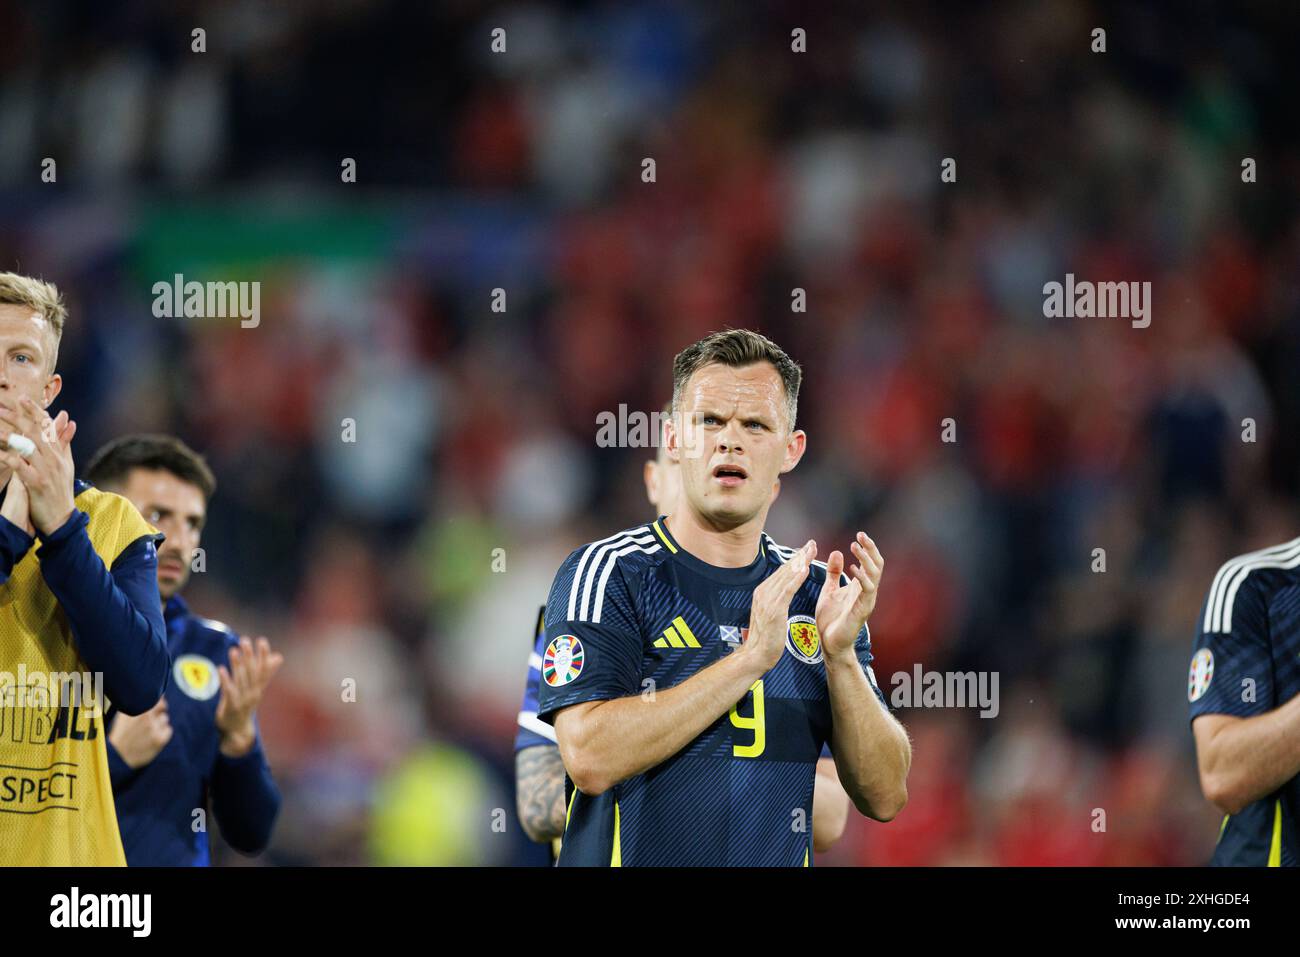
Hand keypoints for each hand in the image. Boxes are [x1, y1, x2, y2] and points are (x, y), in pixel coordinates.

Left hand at [0, 397, 75, 534]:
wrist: (62, 517)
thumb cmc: (60, 489)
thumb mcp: (66, 463)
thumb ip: (63, 441)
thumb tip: (68, 420)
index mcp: (58, 452)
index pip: (47, 425)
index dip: (35, 410)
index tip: (22, 398)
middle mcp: (53, 458)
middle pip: (35, 432)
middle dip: (18, 417)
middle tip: (2, 407)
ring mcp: (46, 470)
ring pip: (27, 447)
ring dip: (10, 436)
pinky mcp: (37, 483)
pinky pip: (20, 467)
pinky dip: (9, 459)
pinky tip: (0, 454)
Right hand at [108, 697, 172, 768]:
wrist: (118, 757)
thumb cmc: (120, 735)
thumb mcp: (123, 716)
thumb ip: (136, 704)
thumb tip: (151, 695)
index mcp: (137, 710)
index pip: (157, 698)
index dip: (158, 700)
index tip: (157, 703)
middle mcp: (146, 718)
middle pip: (163, 707)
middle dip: (159, 711)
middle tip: (154, 717)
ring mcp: (154, 728)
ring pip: (164, 719)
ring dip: (159, 723)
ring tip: (147, 731)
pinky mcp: (160, 739)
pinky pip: (168, 730)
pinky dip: (163, 733)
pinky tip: (152, 737)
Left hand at [215, 635, 283, 756]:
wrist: (238, 730)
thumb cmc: (246, 705)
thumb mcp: (257, 688)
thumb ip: (266, 672)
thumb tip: (278, 656)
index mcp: (259, 688)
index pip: (264, 669)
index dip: (263, 655)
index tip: (262, 641)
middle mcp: (253, 693)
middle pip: (252, 672)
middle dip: (249, 656)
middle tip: (245, 640)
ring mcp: (243, 700)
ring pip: (240, 680)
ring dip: (237, 665)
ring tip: (233, 650)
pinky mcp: (231, 706)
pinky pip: (228, 691)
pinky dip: (225, 680)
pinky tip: (221, 669)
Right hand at [739, 540, 814, 673]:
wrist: (756, 655)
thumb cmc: (765, 639)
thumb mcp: (768, 615)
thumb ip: (775, 601)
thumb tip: (782, 593)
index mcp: (762, 592)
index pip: (781, 572)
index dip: (794, 559)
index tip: (805, 550)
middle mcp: (763, 592)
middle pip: (784, 570)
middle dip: (799, 555)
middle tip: (812, 543)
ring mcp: (768, 600)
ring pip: (786, 576)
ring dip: (800, 562)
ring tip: (811, 550)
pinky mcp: (774, 609)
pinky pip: (787, 590)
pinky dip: (796, 578)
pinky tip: (805, 569)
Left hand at [816, 532, 883, 661]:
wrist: (828, 644)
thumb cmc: (830, 619)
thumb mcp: (829, 590)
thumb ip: (834, 573)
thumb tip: (838, 552)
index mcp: (860, 586)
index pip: (870, 562)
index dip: (868, 548)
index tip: (859, 534)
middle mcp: (867, 592)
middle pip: (877, 565)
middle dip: (871, 549)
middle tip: (860, 536)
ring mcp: (866, 601)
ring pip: (875, 575)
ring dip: (866, 559)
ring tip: (855, 546)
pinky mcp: (861, 611)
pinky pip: (867, 591)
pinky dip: (862, 577)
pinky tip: (852, 568)